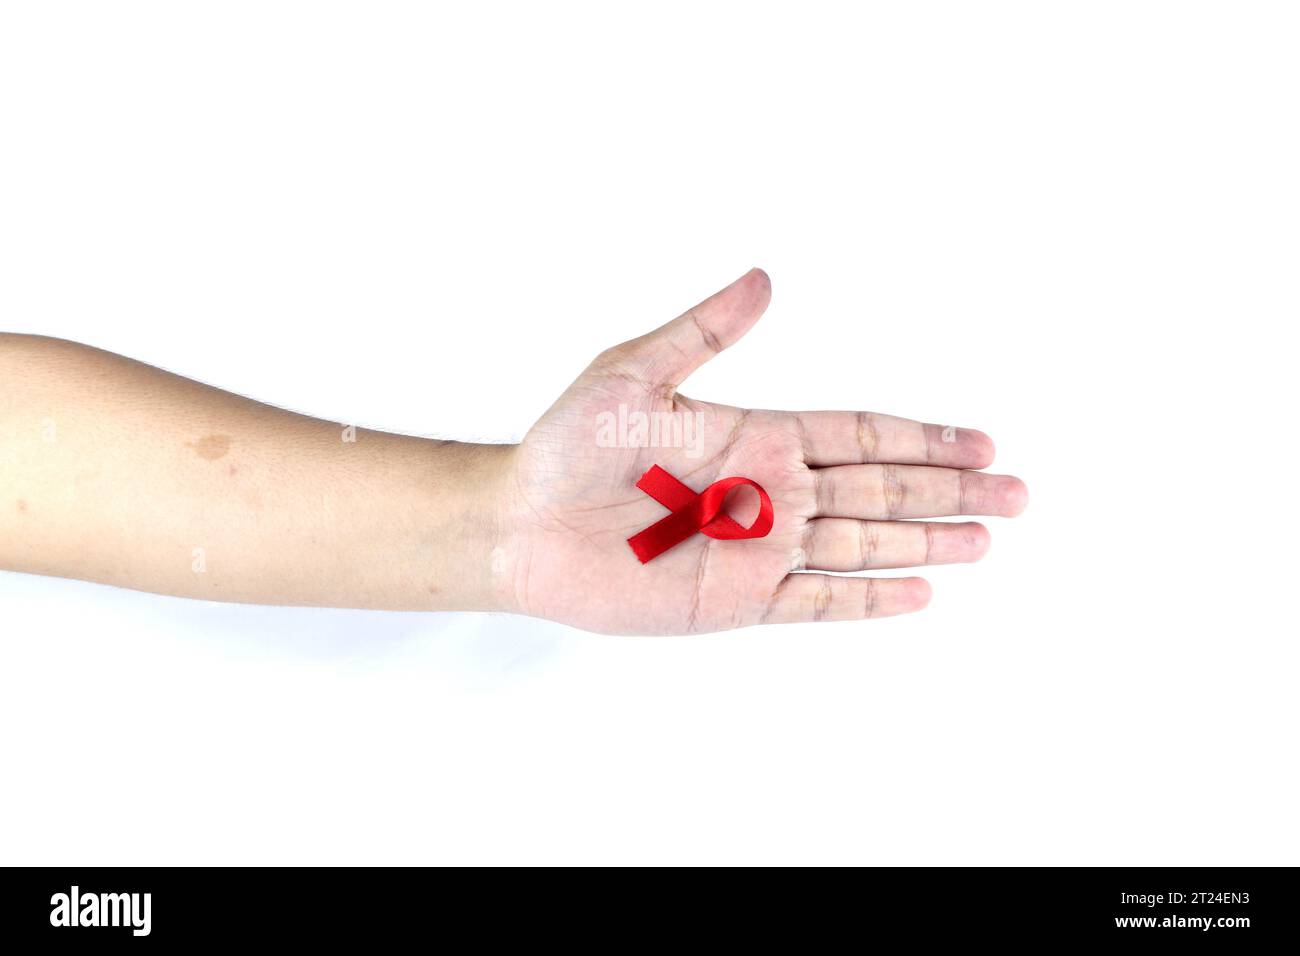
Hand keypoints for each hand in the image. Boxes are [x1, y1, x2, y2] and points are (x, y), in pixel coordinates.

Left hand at [495, 269, 1027, 634]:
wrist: (520, 522)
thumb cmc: (567, 446)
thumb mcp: (634, 371)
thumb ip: (704, 331)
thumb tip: (763, 277)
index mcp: (757, 435)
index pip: (860, 433)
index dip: (923, 437)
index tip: (980, 441)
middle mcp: (770, 492)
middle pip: (881, 488)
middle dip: (950, 490)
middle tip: (1018, 493)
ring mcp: (759, 548)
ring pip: (862, 543)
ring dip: (926, 541)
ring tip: (988, 538)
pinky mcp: (737, 599)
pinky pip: (815, 600)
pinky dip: (867, 598)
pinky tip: (918, 590)